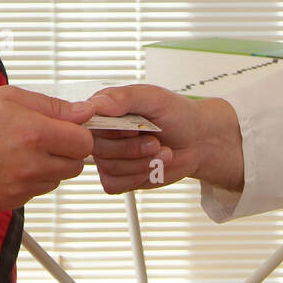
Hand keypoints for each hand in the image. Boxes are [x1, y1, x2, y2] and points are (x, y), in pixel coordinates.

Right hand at [0, 86, 95, 210]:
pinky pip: (34, 192)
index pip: (84, 143)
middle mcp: (30, 166)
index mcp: (34, 135)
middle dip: (66, 151)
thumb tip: (85, 111)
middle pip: (76, 165)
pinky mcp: (7, 203)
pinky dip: (28, 181)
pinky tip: (8, 165)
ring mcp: (19, 189)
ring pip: (56, 180)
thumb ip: (53, 106)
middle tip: (44, 138)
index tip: (69, 128)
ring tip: (20, 151)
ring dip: (48, 167)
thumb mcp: (9, 97)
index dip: (79, 133)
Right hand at [89, 85, 241, 193]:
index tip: (134, 129)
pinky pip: (115, 185)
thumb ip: (124, 98)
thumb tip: (97, 105)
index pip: (85, 123)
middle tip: (155, 141)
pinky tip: (153, 165)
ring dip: (141, 163)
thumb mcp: (154, 98)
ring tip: (160, 151)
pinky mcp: (118, 177)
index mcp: (105, 110)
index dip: (111, 130)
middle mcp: (102, 134)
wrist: (196, 141)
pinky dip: (138, 177)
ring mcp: (109, 157)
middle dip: (132, 149)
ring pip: (110, 169)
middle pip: (99, 149)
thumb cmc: (176, 115)